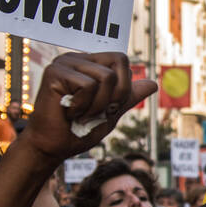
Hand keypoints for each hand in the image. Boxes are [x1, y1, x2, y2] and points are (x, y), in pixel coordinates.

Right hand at [21, 54, 156, 163]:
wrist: (52, 148)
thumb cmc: (78, 131)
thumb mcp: (110, 113)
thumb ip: (128, 97)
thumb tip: (153, 83)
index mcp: (89, 64)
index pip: (122, 60)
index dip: (123, 88)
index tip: (105, 108)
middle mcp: (77, 58)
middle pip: (119, 61)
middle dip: (115, 94)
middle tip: (94, 111)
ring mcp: (65, 62)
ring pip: (106, 76)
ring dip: (98, 105)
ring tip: (79, 113)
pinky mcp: (55, 72)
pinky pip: (88, 86)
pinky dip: (83, 107)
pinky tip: (68, 112)